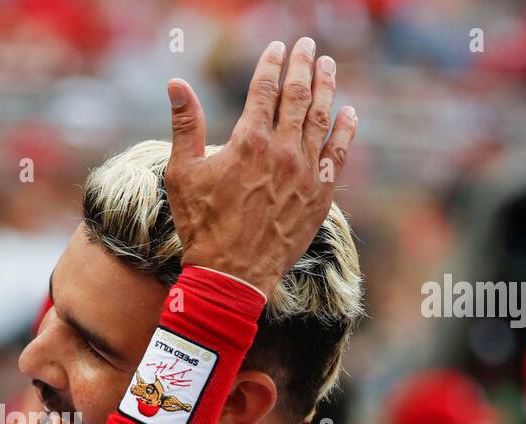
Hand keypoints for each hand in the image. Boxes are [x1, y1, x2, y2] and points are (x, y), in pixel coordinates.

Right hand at [163, 37, 356, 295]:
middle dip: (304, 65)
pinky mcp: (320, 194)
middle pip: (298, 96)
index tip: (278, 46)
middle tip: (308, 46)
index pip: (265, 88)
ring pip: (322, 118)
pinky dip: (345, 130)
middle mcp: (282, 151)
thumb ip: (185, 125)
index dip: (272, 63)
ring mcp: (305, 173)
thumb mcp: (182, 174)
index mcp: (248, 142)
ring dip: (327, 88)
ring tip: (329, 66)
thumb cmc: (201, 225)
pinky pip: (339, 154)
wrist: (231, 275)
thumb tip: (175, 83)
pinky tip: (350, 113)